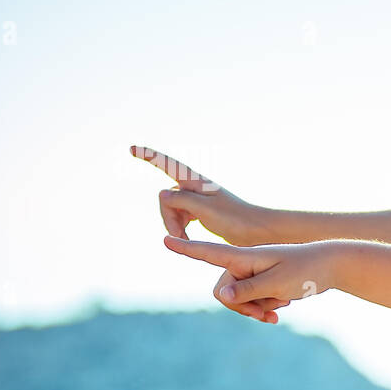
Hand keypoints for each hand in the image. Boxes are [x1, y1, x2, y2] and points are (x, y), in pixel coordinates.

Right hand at [132, 146, 277, 245]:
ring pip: (172, 209)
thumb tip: (161, 193)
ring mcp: (199, 200)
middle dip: (167, 217)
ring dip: (174, 225)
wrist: (259, 232)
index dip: (149, 156)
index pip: (168, 165)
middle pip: (166, 197)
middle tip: (179, 236)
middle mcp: (196, 188)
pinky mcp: (202, 212)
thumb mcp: (205, 210)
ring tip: (185, 240)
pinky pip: (181, 217)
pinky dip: (180, 228)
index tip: (132, 149)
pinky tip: (187, 237)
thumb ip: (181, 200)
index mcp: (196, 182)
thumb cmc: (236, 220)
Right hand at [162, 235, 336, 322]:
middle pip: (223, 290)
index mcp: (244, 256)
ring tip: (281, 306)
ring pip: (239, 299)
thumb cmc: (305, 270)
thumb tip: (219, 296)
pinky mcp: (264, 281)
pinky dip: (265, 306)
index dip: (187, 249)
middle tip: (266, 315)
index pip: (209, 252)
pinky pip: (253, 300)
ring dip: (256, 308)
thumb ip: (246, 291)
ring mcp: (254, 272)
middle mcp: (245, 263)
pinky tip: (281, 309)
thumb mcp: (276, 284)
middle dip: (241, 306)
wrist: (332, 266)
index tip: (166, 238)